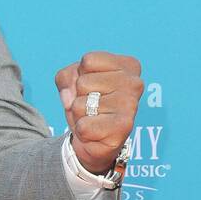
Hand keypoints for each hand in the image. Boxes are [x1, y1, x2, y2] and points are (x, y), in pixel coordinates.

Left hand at [54, 51, 142, 174]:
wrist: (93, 139)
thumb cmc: (87, 103)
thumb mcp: (73, 80)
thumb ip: (65, 78)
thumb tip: (70, 102)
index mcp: (128, 65)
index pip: (88, 61)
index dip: (80, 76)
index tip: (93, 87)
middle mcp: (135, 83)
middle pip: (83, 83)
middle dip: (79, 97)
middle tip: (92, 107)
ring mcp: (131, 105)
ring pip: (80, 105)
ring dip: (80, 115)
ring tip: (94, 119)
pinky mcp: (123, 128)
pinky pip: (84, 126)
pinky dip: (82, 131)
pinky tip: (96, 132)